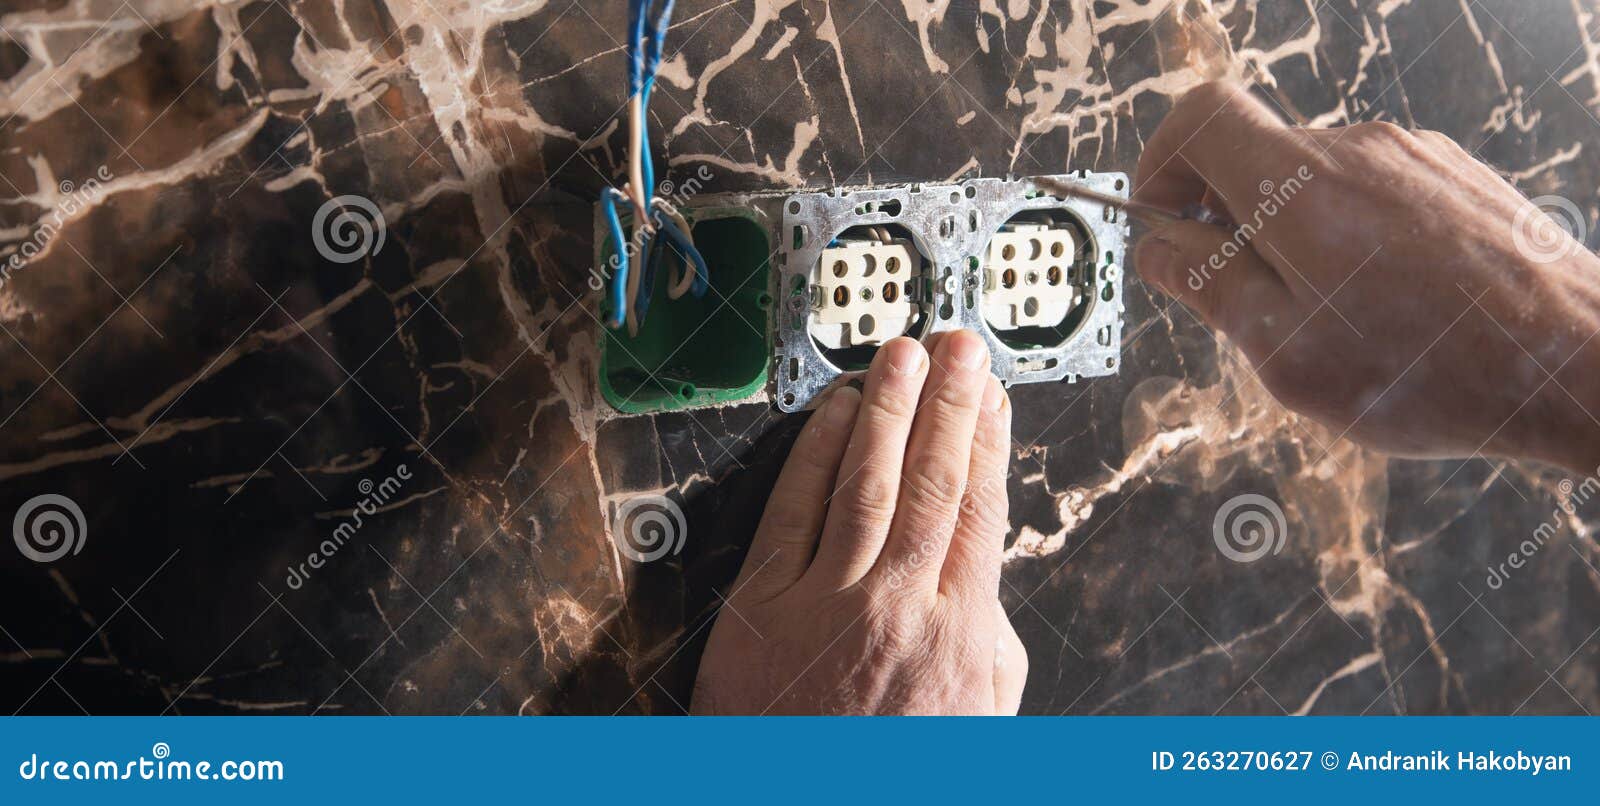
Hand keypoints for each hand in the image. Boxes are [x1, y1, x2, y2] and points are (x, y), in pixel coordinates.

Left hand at [691, 330, 1026, 714]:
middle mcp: (899, 605)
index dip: (987, 439)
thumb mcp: (974, 725)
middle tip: (957, 344)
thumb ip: (989, 651)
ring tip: (899, 354)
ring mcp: (828, 601)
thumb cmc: (889, 770)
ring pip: (866, 483)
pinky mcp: (762, 606)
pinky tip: (829, 414)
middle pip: (932, 482)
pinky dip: (814, 454)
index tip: (993, 393)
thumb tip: (990, 591)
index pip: (979, 509)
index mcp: (959, 633)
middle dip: (948, 402)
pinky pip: (794, 511)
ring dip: (886, 409)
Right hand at [1133, 81, 1599, 472]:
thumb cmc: (1428, 371)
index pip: (1200, 114)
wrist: (1578, 363)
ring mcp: (1413, 156)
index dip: (1161, 161)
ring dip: (1295, 238)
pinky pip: (1371, 193)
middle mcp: (1355, 149)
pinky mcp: (1455, 176)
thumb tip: (1158, 246)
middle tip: (1250, 306)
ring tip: (1334, 320)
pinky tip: (1390, 307)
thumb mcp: (1286, 353)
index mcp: (1298, 185)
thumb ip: (1209, 288)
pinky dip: (1351, 238)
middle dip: (1229, 222)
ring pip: (1314, 182)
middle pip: (1255, 155)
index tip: (1162, 220)